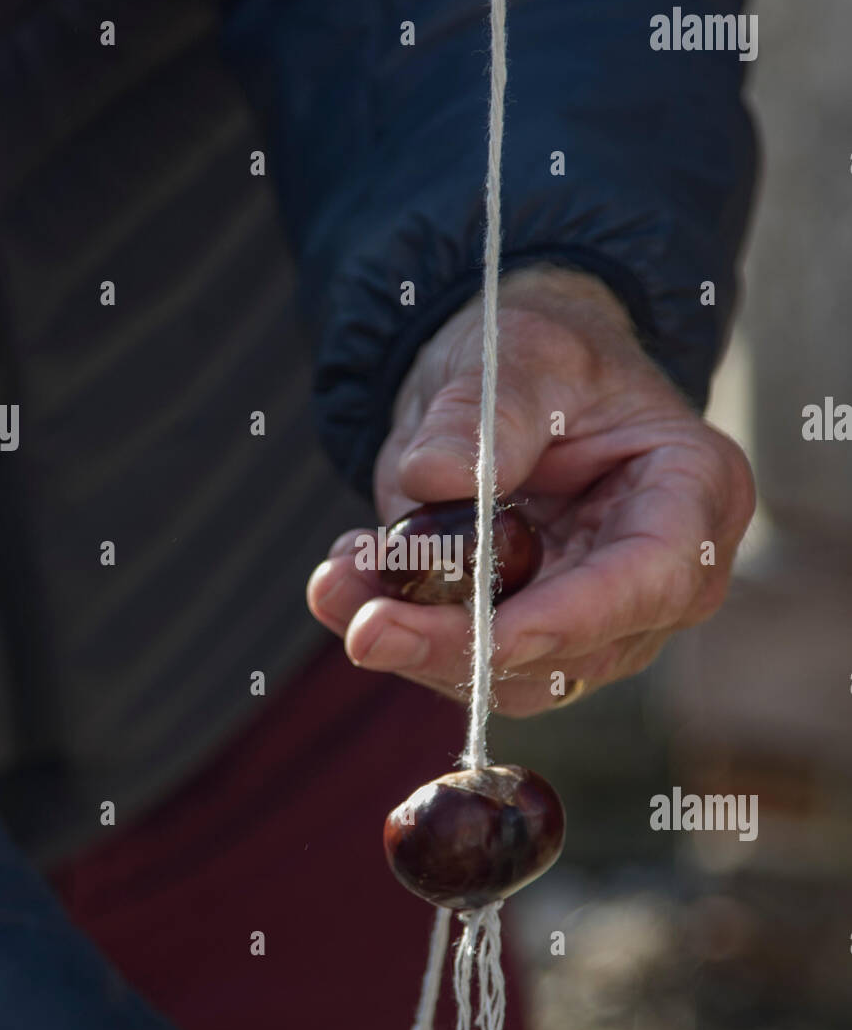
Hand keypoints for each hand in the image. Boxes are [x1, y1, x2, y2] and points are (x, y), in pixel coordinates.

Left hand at [307, 265, 754, 715]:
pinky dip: (400, 629)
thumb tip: (433, 478)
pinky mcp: (527, 636)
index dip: (573, 618)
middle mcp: (657, 579)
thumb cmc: (547, 359)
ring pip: (508, 676)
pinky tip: (344, 581)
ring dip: (415, 644)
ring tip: (337, 584)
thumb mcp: (522, 353)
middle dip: (460, 646)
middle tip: (367, 626)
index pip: (651, 579)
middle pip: (569, 649)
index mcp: (692, 495)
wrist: (514, 384)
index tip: (493, 636)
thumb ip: (488, 412)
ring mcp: (593, 620)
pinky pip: (463, 660)